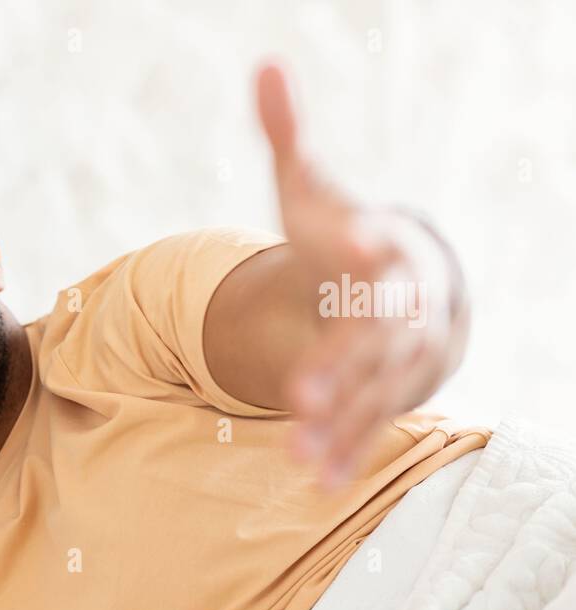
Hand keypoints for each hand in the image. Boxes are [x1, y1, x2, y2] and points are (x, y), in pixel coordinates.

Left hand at [256, 63, 459, 487]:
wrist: (406, 284)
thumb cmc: (345, 234)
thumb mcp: (314, 188)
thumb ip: (287, 136)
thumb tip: (264, 66)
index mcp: (382, 250)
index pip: (377, 243)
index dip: (364, 241)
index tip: (352, 239)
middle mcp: (400, 307)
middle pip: (373, 337)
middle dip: (341, 365)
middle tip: (300, 393)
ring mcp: (399, 358)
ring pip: (374, 395)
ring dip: (340, 425)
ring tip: (297, 455)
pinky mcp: (390, 394)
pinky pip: (371, 427)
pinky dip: (347, 454)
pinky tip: (316, 484)